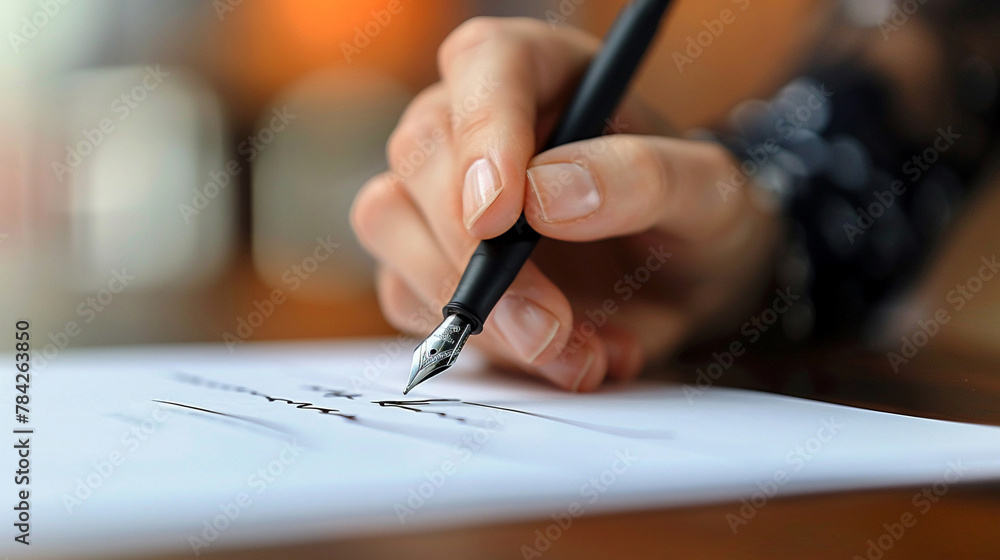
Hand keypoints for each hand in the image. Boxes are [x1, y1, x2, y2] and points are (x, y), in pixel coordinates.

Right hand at [351, 17, 779, 391]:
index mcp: (546, 73)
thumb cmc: (698, 221)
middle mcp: (477, 123)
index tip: (500, 216)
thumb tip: (543, 195)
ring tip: (566, 351)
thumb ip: (645, 178)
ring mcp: (441, 193)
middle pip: (420, 151)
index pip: (487, 62)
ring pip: (389, 221)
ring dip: (467, 303)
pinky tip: (557, 356)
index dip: (483, 132)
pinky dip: (476, 341)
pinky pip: (406, 296)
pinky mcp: (430, 262)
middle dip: (474, 252)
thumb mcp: (710, 196)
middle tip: (550, 324)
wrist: (687, 291)